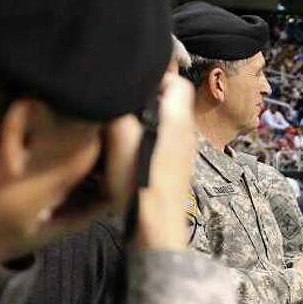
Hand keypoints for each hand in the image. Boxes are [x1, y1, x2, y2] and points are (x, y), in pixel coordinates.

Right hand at [117, 72, 197, 250]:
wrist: (156, 227)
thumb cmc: (139, 183)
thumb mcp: (120, 139)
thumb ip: (120, 109)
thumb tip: (114, 88)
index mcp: (179, 120)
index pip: (178, 81)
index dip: (155, 76)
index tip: (131, 83)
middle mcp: (189, 133)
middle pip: (172, 101)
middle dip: (148, 97)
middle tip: (121, 103)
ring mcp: (186, 151)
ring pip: (168, 121)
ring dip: (148, 118)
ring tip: (123, 125)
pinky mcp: (178, 167)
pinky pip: (165, 140)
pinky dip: (150, 137)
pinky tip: (131, 149)